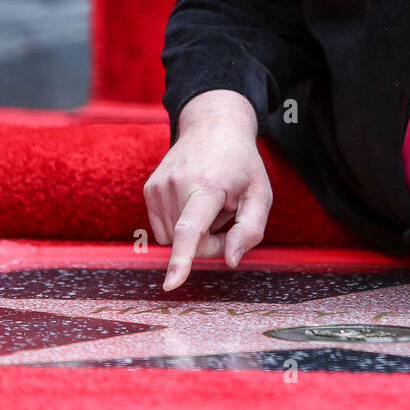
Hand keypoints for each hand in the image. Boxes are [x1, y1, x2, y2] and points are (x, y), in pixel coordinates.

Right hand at [143, 90, 271, 290]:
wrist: (213, 127)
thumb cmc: (241, 165)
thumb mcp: (260, 193)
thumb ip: (251, 230)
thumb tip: (230, 261)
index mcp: (207, 186)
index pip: (191, 229)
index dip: (182, 259)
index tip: (171, 283)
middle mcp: (176, 185)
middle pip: (190, 242)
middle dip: (211, 240)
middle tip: (227, 214)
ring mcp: (158, 187)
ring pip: (174, 238)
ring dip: (195, 231)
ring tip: (209, 202)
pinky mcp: (149, 189)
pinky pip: (164, 228)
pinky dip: (181, 223)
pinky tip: (193, 200)